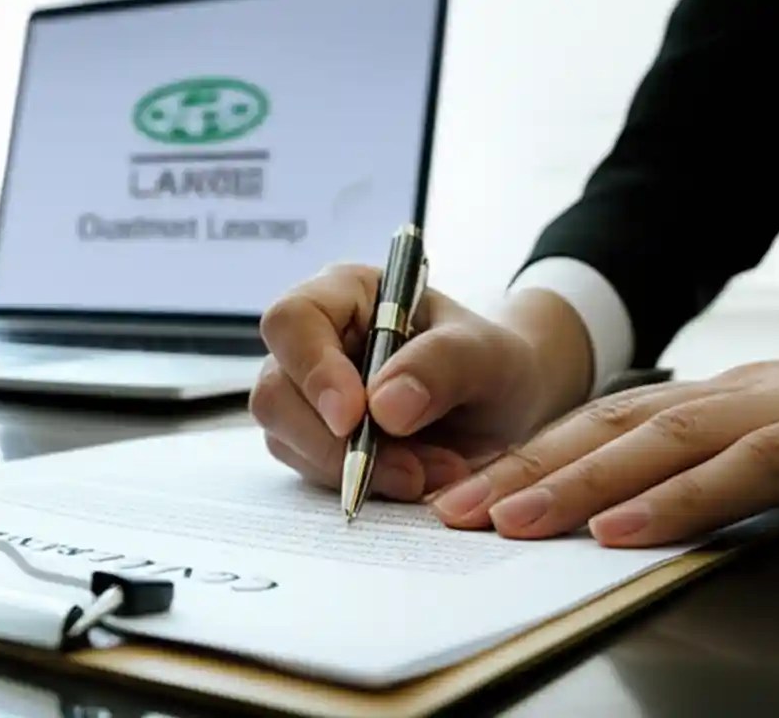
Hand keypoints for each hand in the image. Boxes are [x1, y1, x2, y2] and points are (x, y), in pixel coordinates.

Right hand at [249, 264, 589, 500]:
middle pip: (275, 390)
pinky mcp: (312, 440)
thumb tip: (382, 407)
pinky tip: (412, 479)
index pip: (293, 320)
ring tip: (428, 474)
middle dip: (334, 441)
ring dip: (352, 469)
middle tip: (408, 470)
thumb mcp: (489, 355)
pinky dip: (357, 484)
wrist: (503, 406)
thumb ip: (442, 366)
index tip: (353, 418)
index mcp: (345, 294)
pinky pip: (310, 470)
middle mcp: (313, 341)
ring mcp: (305, 394)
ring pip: (286, 438)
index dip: (312, 370)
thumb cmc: (492, 363)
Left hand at [433, 360, 778, 546]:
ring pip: (662, 440)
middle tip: (453, 511)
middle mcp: (734, 397)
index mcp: (714, 402)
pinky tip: (616, 529)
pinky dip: (676, 498)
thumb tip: (600, 525)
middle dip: (526, 469)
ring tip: (509, 521)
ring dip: (580, 481)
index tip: (460, 500)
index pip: (603, 427)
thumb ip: (694, 474)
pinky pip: (744, 466)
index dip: (529, 460)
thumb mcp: (760, 450)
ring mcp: (775, 411)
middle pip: (612, 428)